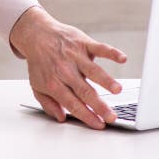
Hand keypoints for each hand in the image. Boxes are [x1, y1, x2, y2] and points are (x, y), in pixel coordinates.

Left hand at [9, 6, 126, 129]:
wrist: (36, 34)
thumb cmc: (39, 62)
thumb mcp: (37, 86)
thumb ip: (48, 104)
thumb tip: (61, 118)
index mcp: (54, 83)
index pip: (73, 104)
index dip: (87, 116)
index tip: (99, 125)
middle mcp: (65, 70)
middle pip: (85, 91)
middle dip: (99, 106)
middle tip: (112, 116)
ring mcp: (75, 56)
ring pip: (93, 71)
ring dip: (106, 80)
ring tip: (117, 90)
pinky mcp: (83, 43)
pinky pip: (99, 48)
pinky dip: (111, 52)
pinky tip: (122, 59)